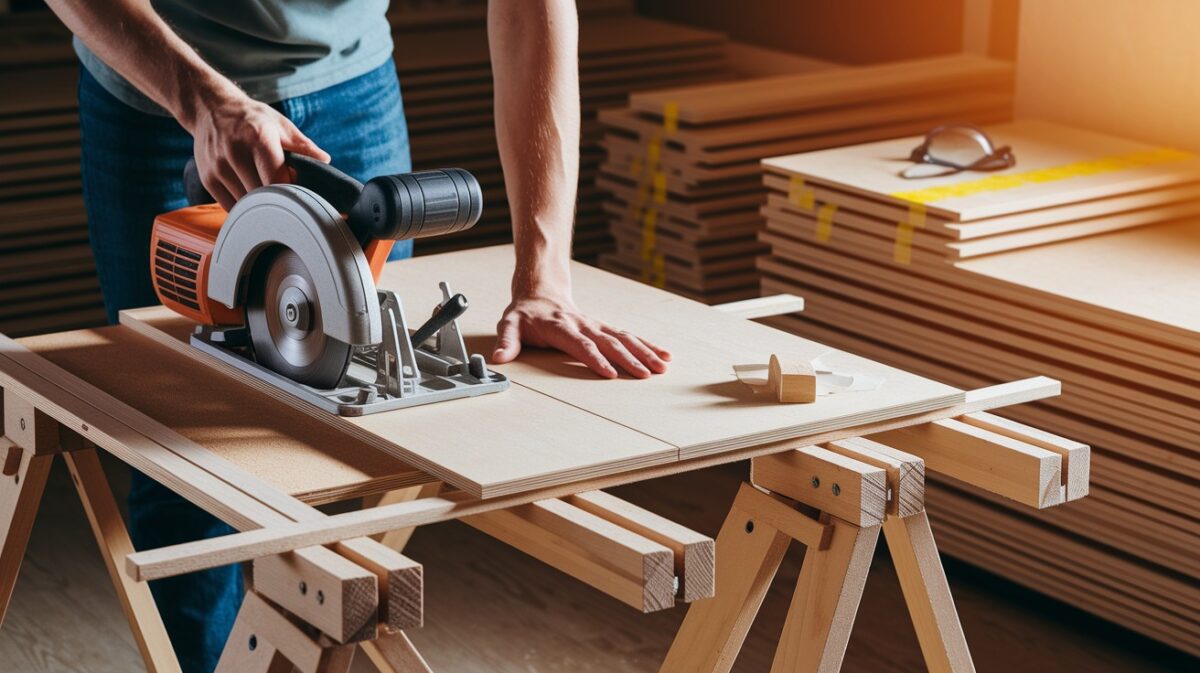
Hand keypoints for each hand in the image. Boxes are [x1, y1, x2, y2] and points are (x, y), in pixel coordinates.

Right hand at [184, 92, 328, 209]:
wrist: (211, 109)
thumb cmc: (252, 119)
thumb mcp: (281, 125)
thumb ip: (303, 146)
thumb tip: (324, 161)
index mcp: (258, 137)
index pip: (277, 180)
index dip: (291, 193)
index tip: (299, 196)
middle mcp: (235, 151)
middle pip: (262, 195)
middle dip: (278, 200)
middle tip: (286, 197)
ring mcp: (218, 166)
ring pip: (246, 204)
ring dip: (259, 205)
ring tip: (266, 191)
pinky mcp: (208, 178)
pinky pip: (231, 206)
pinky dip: (244, 206)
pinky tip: (249, 193)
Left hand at [492, 291, 670, 378]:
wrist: (539, 291)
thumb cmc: (524, 314)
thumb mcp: (509, 324)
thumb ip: (507, 341)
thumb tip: (498, 359)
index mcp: (561, 326)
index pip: (580, 344)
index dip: (594, 358)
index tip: (609, 373)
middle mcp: (583, 324)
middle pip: (609, 342)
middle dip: (629, 359)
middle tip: (646, 374)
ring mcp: (597, 325)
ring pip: (624, 338)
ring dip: (644, 352)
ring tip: (662, 367)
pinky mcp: (605, 327)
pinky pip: (629, 336)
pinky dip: (648, 345)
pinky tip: (664, 355)